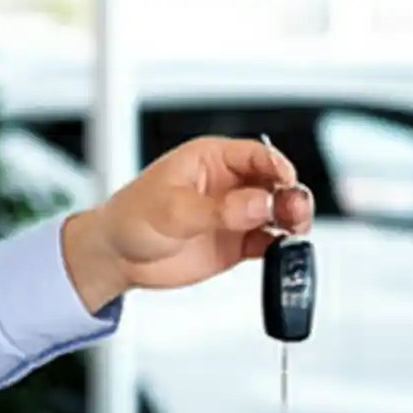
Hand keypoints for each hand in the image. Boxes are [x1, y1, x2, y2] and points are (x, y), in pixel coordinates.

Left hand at [62, 136, 313, 311]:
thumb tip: (257, 203)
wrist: (118, 258)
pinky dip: (281, 247)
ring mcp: (235, 214)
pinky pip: (269, 242)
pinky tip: (281, 251)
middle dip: (290, 196)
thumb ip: (217, 209)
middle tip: (294, 212)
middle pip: (275, 183)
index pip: (256, 155)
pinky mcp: (237, 243)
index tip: (286, 183)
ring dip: (291, 221)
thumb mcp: (171, 210)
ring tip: (293, 232)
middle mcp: (229, 184)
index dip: (277, 167)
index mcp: (211, 159)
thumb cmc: (131, 219)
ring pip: (278, 212)